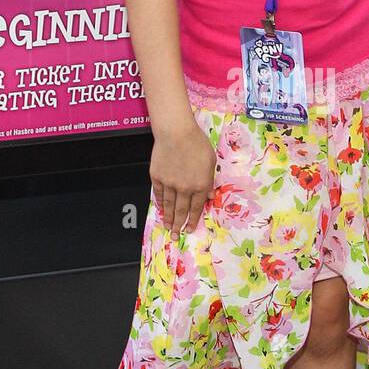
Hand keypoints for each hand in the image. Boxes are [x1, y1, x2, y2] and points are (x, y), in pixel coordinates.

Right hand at [149, 121, 217, 235]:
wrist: (176, 132)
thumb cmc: (196, 143)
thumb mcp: (211, 162)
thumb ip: (209, 181)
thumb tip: (209, 197)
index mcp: (200, 185)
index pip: (196, 208)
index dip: (193, 220)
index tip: (190, 229)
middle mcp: (185, 188)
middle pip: (181, 211)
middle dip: (179, 225)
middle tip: (176, 236)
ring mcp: (170, 183)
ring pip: (169, 205)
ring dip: (168, 218)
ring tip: (167, 227)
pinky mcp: (157, 177)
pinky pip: (159, 194)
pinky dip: (160, 203)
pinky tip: (161, 209)